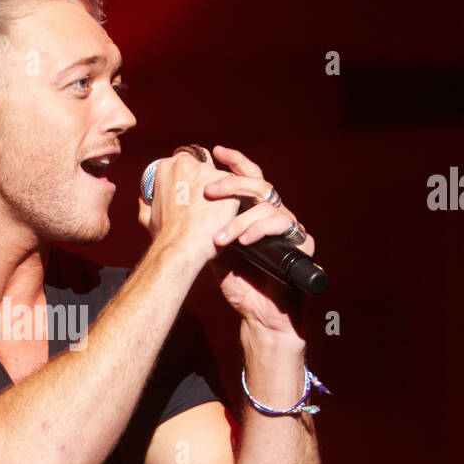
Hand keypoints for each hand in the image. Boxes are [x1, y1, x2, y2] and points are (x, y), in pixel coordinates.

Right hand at [137, 144, 239, 263]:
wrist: (182, 247)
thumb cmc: (165, 235)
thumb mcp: (148, 216)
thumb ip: (147, 202)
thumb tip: (144, 198)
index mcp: (167, 167)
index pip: (185, 162)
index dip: (191, 177)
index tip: (192, 192)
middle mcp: (188, 164)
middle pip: (204, 166)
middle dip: (206, 182)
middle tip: (205, 204)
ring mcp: (208, 172)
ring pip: (219, 178)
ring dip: (220, 192)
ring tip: (214, 213)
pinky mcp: (228, 183)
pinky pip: (233, 190)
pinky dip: (230, 202)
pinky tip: (223, 216)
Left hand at [203, 145, 314, 336]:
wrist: (259, 313)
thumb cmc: (237, 282)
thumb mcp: (212, 250)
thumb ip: (199, 227)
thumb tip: (162, 207)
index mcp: (253, 211)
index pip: (247, 176)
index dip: (234, 161)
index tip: (215, 150)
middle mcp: (273, 214)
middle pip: (259, 183)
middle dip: (232, 183)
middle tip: (209, 191)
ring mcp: (288, 226)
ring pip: (267, 206)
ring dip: (239, 219)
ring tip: (219, 239)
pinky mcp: (301, 241)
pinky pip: (283, 225)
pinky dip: (260, 230)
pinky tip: (244, 241)